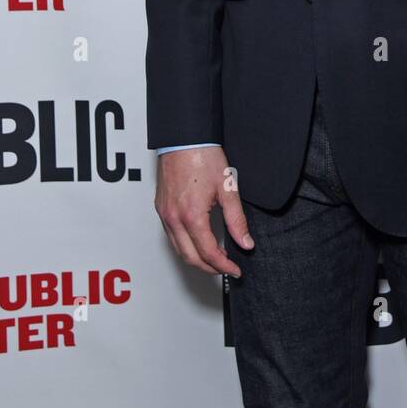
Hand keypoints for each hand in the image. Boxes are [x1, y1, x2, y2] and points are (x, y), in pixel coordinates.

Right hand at [155, 145, 253, 276]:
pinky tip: (198, 241)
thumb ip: (237, 219)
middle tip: (227, 268)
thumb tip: (245, 242)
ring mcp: (164, 214)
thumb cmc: (203, 157)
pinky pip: (172, 236)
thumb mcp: (227, 189)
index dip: (223, 266)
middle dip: (210, 268)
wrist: (184, 138)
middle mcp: (174, 218)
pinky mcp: (161, 208)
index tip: (235, 269)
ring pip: (178, 249)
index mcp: (191, 215)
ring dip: (196, 258)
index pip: (208, 253)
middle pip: (190, 257)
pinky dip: (185, 246)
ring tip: (215, 258)